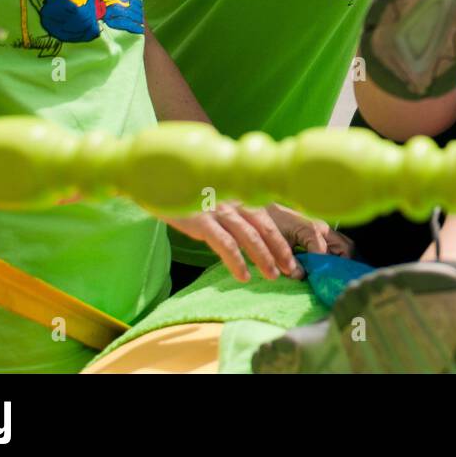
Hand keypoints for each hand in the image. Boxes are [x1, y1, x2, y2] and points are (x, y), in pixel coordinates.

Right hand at [163, 202, 351, 282]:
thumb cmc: (191, 192)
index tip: (294, 258)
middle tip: (293, 270)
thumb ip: (235, 208)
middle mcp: (235, 201)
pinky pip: (224, 243)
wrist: (161, 180)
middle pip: (266, 227)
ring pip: (249, 236)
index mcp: (241, 196)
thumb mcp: (217, 197)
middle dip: (282, 250)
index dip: (283, 239)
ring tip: (274, 276)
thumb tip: (252, 229)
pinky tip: (243, 276)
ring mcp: (219, 210)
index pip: (269, 218)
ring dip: (264, 258)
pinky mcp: (201, 220)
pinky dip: (236, 261)